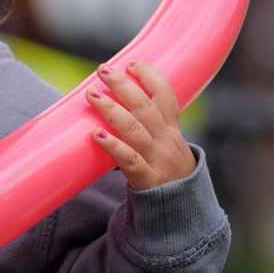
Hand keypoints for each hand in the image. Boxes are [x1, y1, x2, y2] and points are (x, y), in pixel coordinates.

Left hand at [87, 61, 196, 189]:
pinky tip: (95, 134)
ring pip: (135, 129)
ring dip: (112, 110)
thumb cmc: (164, 170)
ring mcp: (157, 159)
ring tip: (91, 95)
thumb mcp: (165, 145)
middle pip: (146, 107)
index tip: (131, 63)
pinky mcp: (147, 179)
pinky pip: (128, 160)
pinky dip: (112, 146)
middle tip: (103, 70)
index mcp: (171, 129)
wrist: (182, 210)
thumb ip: (145, 125)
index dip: (151, 77)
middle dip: (124, 86)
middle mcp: (166, 141)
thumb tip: (112, 100)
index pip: (166, 96)